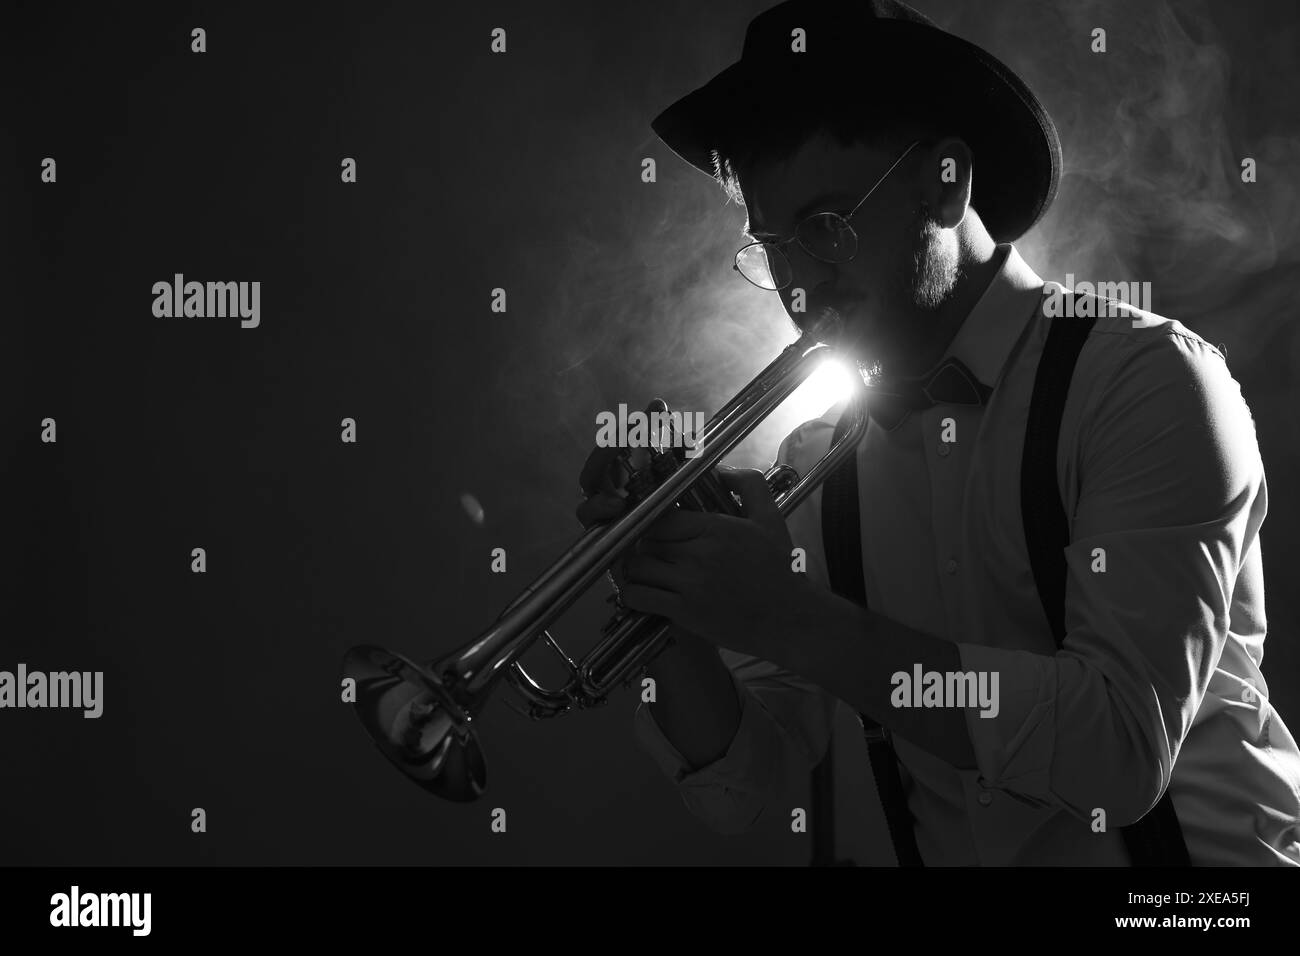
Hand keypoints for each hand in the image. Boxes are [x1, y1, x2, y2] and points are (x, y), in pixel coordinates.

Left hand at [616, 466, 816, 662]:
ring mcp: (689, 584)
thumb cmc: (779, 568)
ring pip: (638, 568)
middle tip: (653, 551)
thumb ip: (748, 484)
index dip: (655, 522)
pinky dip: (634, 594)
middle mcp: (699, 554)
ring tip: (647, 572)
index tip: (659, 530)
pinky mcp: (684, 613)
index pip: (662, 517)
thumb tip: (721, 469)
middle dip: (646, 545)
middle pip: (647, 540)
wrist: (790, 618)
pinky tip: (645, 594)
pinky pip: (639, 597)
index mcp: (716, 528)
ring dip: (637, 569)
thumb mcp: (770, 518)